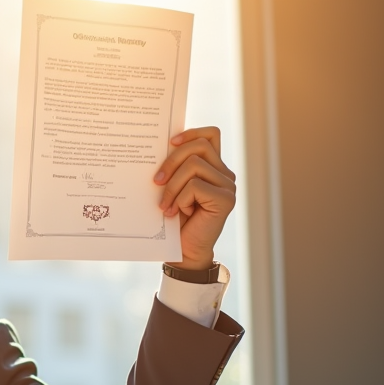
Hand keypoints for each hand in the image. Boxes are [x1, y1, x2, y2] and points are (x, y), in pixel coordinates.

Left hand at [154, 127, 235, 269]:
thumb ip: (176, 168)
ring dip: (172, 185)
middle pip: (198, 147)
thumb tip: (159, 147)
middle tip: (155, 181)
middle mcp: (224, 174)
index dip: (191, 133)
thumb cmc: (175, 220)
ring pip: (194, 165)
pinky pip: (195, 185)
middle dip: (171, 160)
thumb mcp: (173, 188)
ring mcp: (227, 186)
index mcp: (213, 167)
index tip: (169, 143)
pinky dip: (180, 198)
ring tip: (165, 205)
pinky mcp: (225, 199)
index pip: (210, 135)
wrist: (183, 251)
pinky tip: (177, 213)